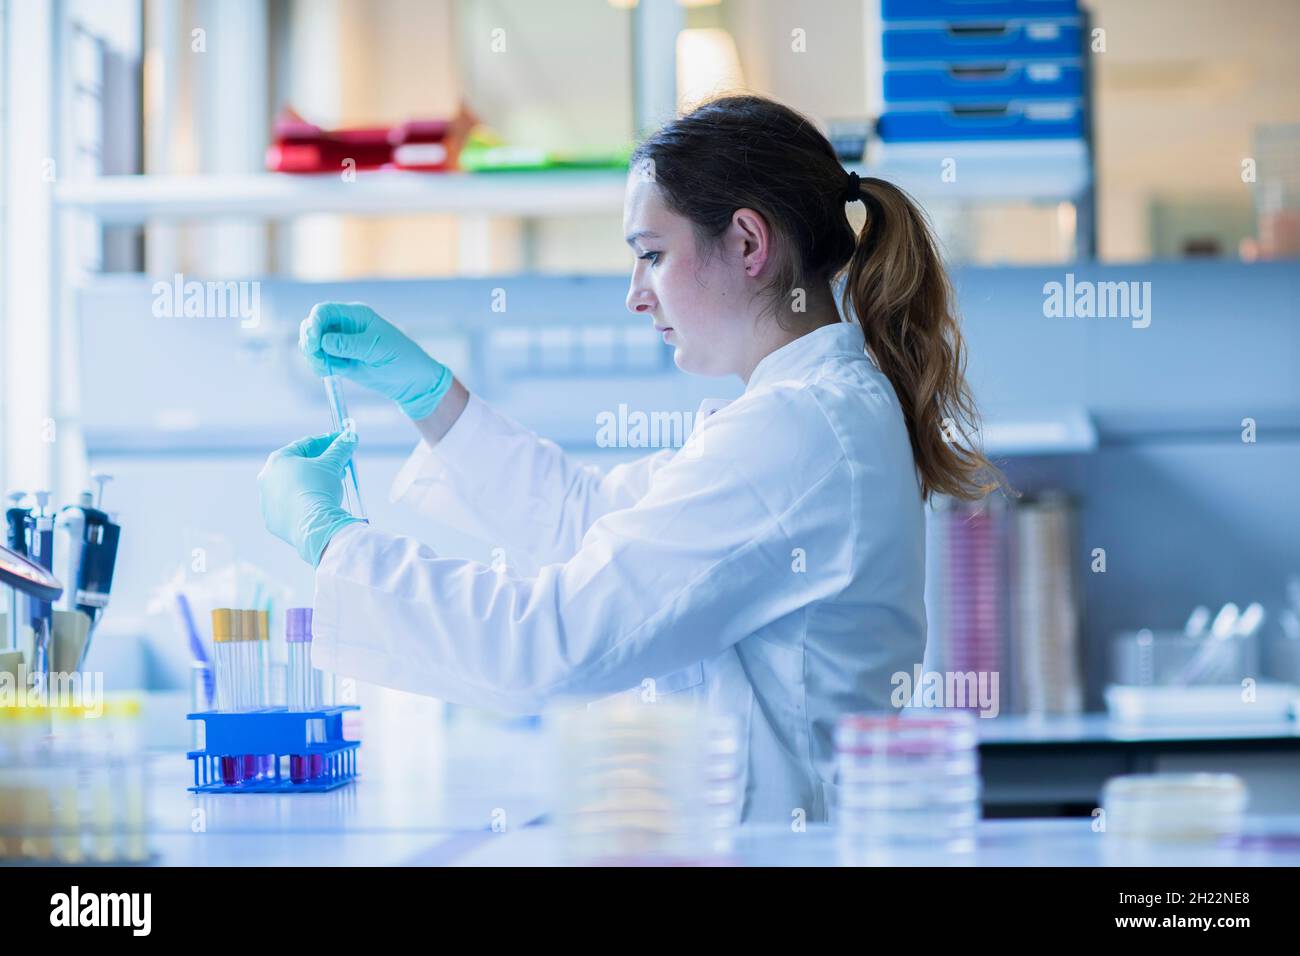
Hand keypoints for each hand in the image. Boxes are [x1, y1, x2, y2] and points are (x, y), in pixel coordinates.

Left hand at [258, 431, 361, 565]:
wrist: (314, 525)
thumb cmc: (319, 489)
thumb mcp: (332, 464)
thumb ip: (340, 449)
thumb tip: (350, 437)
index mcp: (278, 460)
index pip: (304, 445)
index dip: (326, 442)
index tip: (340, 441)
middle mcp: (266, 478)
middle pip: (297, 466)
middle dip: (320, 464)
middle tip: (338, 466)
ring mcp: (266, 501)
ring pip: (292, 487)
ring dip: (310, 484)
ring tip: (330, 487)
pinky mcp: (272, 520)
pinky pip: (289, 507)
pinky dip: (302, 503)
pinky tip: (316, 506)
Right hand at [299, 302, 452, 419]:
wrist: (412, 381)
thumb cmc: (402, 359)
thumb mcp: (377, 350)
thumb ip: (350, 345)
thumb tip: (323, 341)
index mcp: (355, 315)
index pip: (324, 311)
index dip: (314, 323)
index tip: (314, 342)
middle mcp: (344, 326)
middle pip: (313, 325)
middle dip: (309, 340)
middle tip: (315, 356)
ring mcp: (340, 343)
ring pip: (313, 343)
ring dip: (312, 355)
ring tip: (324, 369)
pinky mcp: (340, 360)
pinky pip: (320, 359)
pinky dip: (317, 365)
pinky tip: (327, 372)